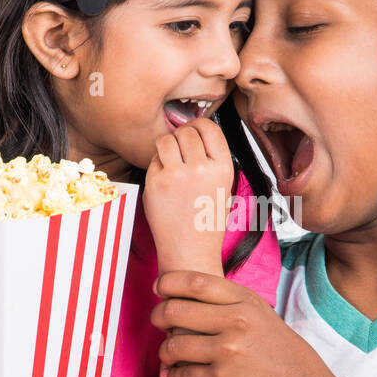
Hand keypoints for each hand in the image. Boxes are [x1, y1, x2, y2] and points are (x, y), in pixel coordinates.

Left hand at [143, 118, 232, 271]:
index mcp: (223, 168)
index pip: (209, 127)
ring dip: (166, 146)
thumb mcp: (223, 187)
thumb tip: (194, 132)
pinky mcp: (156, 183)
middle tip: (180, 151)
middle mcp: (201, 168)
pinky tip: (164, 182)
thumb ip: (211, 160)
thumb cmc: (207, 221)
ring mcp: (177, 175)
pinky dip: (156, 166)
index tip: (193, 132)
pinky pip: (153, 160)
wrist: (190, 252)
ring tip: (170, 162)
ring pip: (166, 140)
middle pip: (186, 131)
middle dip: (181, 137)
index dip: (198, 125)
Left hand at [149, 270, 332, 376]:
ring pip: (174, 345)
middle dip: (158, 316)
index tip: (158, 288)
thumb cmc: (283, 357)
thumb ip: (232, 306)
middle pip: (176, 310)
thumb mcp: (263, 318)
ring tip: (168, 355)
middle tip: (157, 321)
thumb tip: (190, 300)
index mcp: (246, 302)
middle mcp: (236, 321)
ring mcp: (228, 350)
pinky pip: (182, 375)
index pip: (196, 282)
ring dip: (165, 352)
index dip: (169, 282)